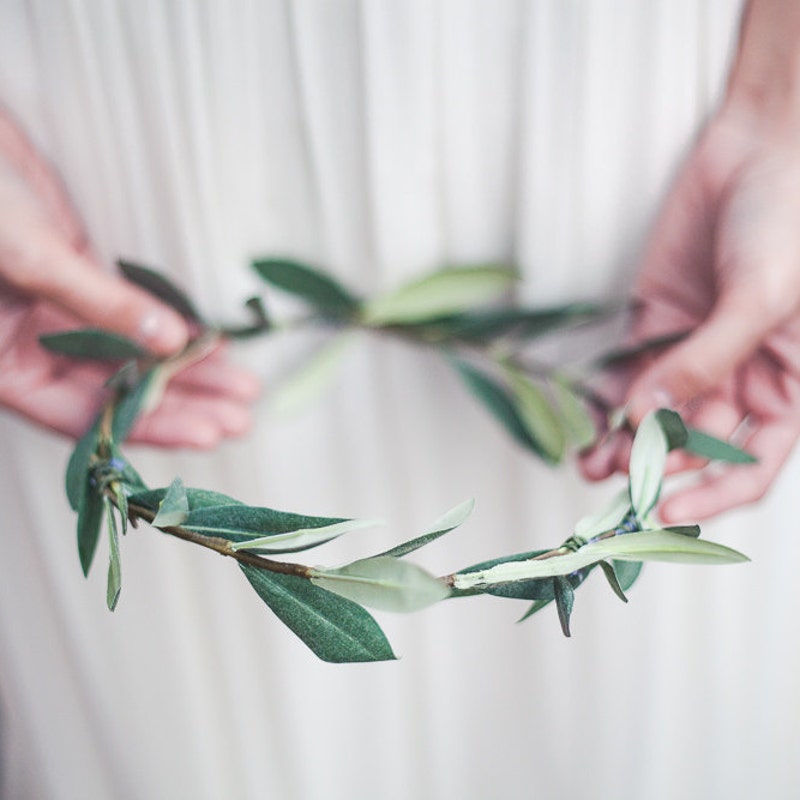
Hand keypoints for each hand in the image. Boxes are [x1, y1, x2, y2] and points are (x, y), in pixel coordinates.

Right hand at [0, 111, 258, 446]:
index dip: (150, 426)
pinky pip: (135, 314)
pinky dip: (173, 328)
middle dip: (183, 404)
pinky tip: (212, 345)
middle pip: (118, 392)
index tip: (208, 434)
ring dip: (187, 372)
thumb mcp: (30, 256)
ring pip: (133, 357)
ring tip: (241, 387)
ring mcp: (61, 315)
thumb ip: (97, 303)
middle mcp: (33, 349)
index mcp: (4, 364)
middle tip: (241, 418)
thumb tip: (168, 342)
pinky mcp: (84, 280)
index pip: (83, 416)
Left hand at [580, 102, 799, 520]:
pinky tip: (587, 428)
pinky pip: (627, 377)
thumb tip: (650, 419)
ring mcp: (692, 354)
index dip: (710, 493)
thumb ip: (709, 361)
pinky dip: (606, 405)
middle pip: (689, 448)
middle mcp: (738, 380)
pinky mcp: (654, 326)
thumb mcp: (762, 297)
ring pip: (653, 420)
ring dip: (622, 446)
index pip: (751, 466)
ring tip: (590, 466)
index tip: (663, 510)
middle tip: (612, 482)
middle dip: (650, 468)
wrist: (758, 149)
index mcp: (786, 388)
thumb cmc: (787, 221)